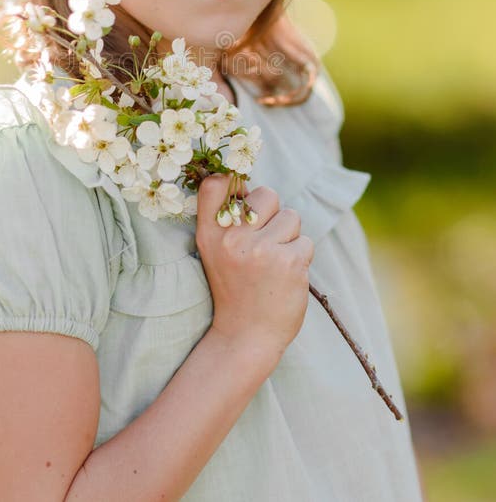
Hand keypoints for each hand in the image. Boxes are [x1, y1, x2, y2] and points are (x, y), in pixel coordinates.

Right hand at [195, 173, 313, 367]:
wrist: (246, 335)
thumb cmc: (235, 286)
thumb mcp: (215, 251)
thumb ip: (225, 219)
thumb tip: (246, 185)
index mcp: (209, 233)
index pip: (215, 184)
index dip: (234, 181)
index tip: (242, 196)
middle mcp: (232, 238)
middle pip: (267, 194)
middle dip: (273, 214)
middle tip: (264, 243)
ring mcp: (261, 250)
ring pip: (291, 216)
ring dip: (290, 237)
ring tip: (274, 262)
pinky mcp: (289, 262)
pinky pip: (306, 241)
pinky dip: (301, 256)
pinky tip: (286, 276)